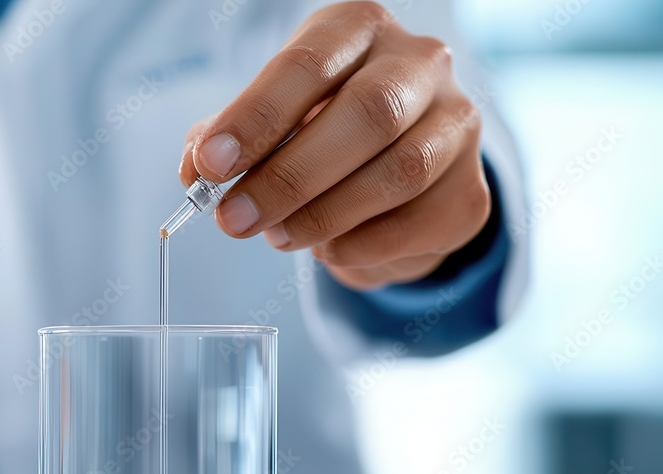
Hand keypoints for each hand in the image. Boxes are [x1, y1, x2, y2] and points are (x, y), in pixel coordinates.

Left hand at [179, 1, 490, 290]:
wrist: (393, 183)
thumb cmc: (316, 137)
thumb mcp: (264, 127)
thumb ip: (225, 143)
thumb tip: (196, 172)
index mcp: (358, 30)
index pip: (310, 63)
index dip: (257, 116)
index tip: (212, 165)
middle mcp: (420, 63)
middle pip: (367, 115)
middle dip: (289, 177)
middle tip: (235, 220)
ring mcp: (458, 124)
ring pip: (399, 172)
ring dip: (323, 216)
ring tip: (277, 237)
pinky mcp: (471, 191)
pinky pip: (415, 224)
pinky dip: (359, 246)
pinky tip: (328, 248)